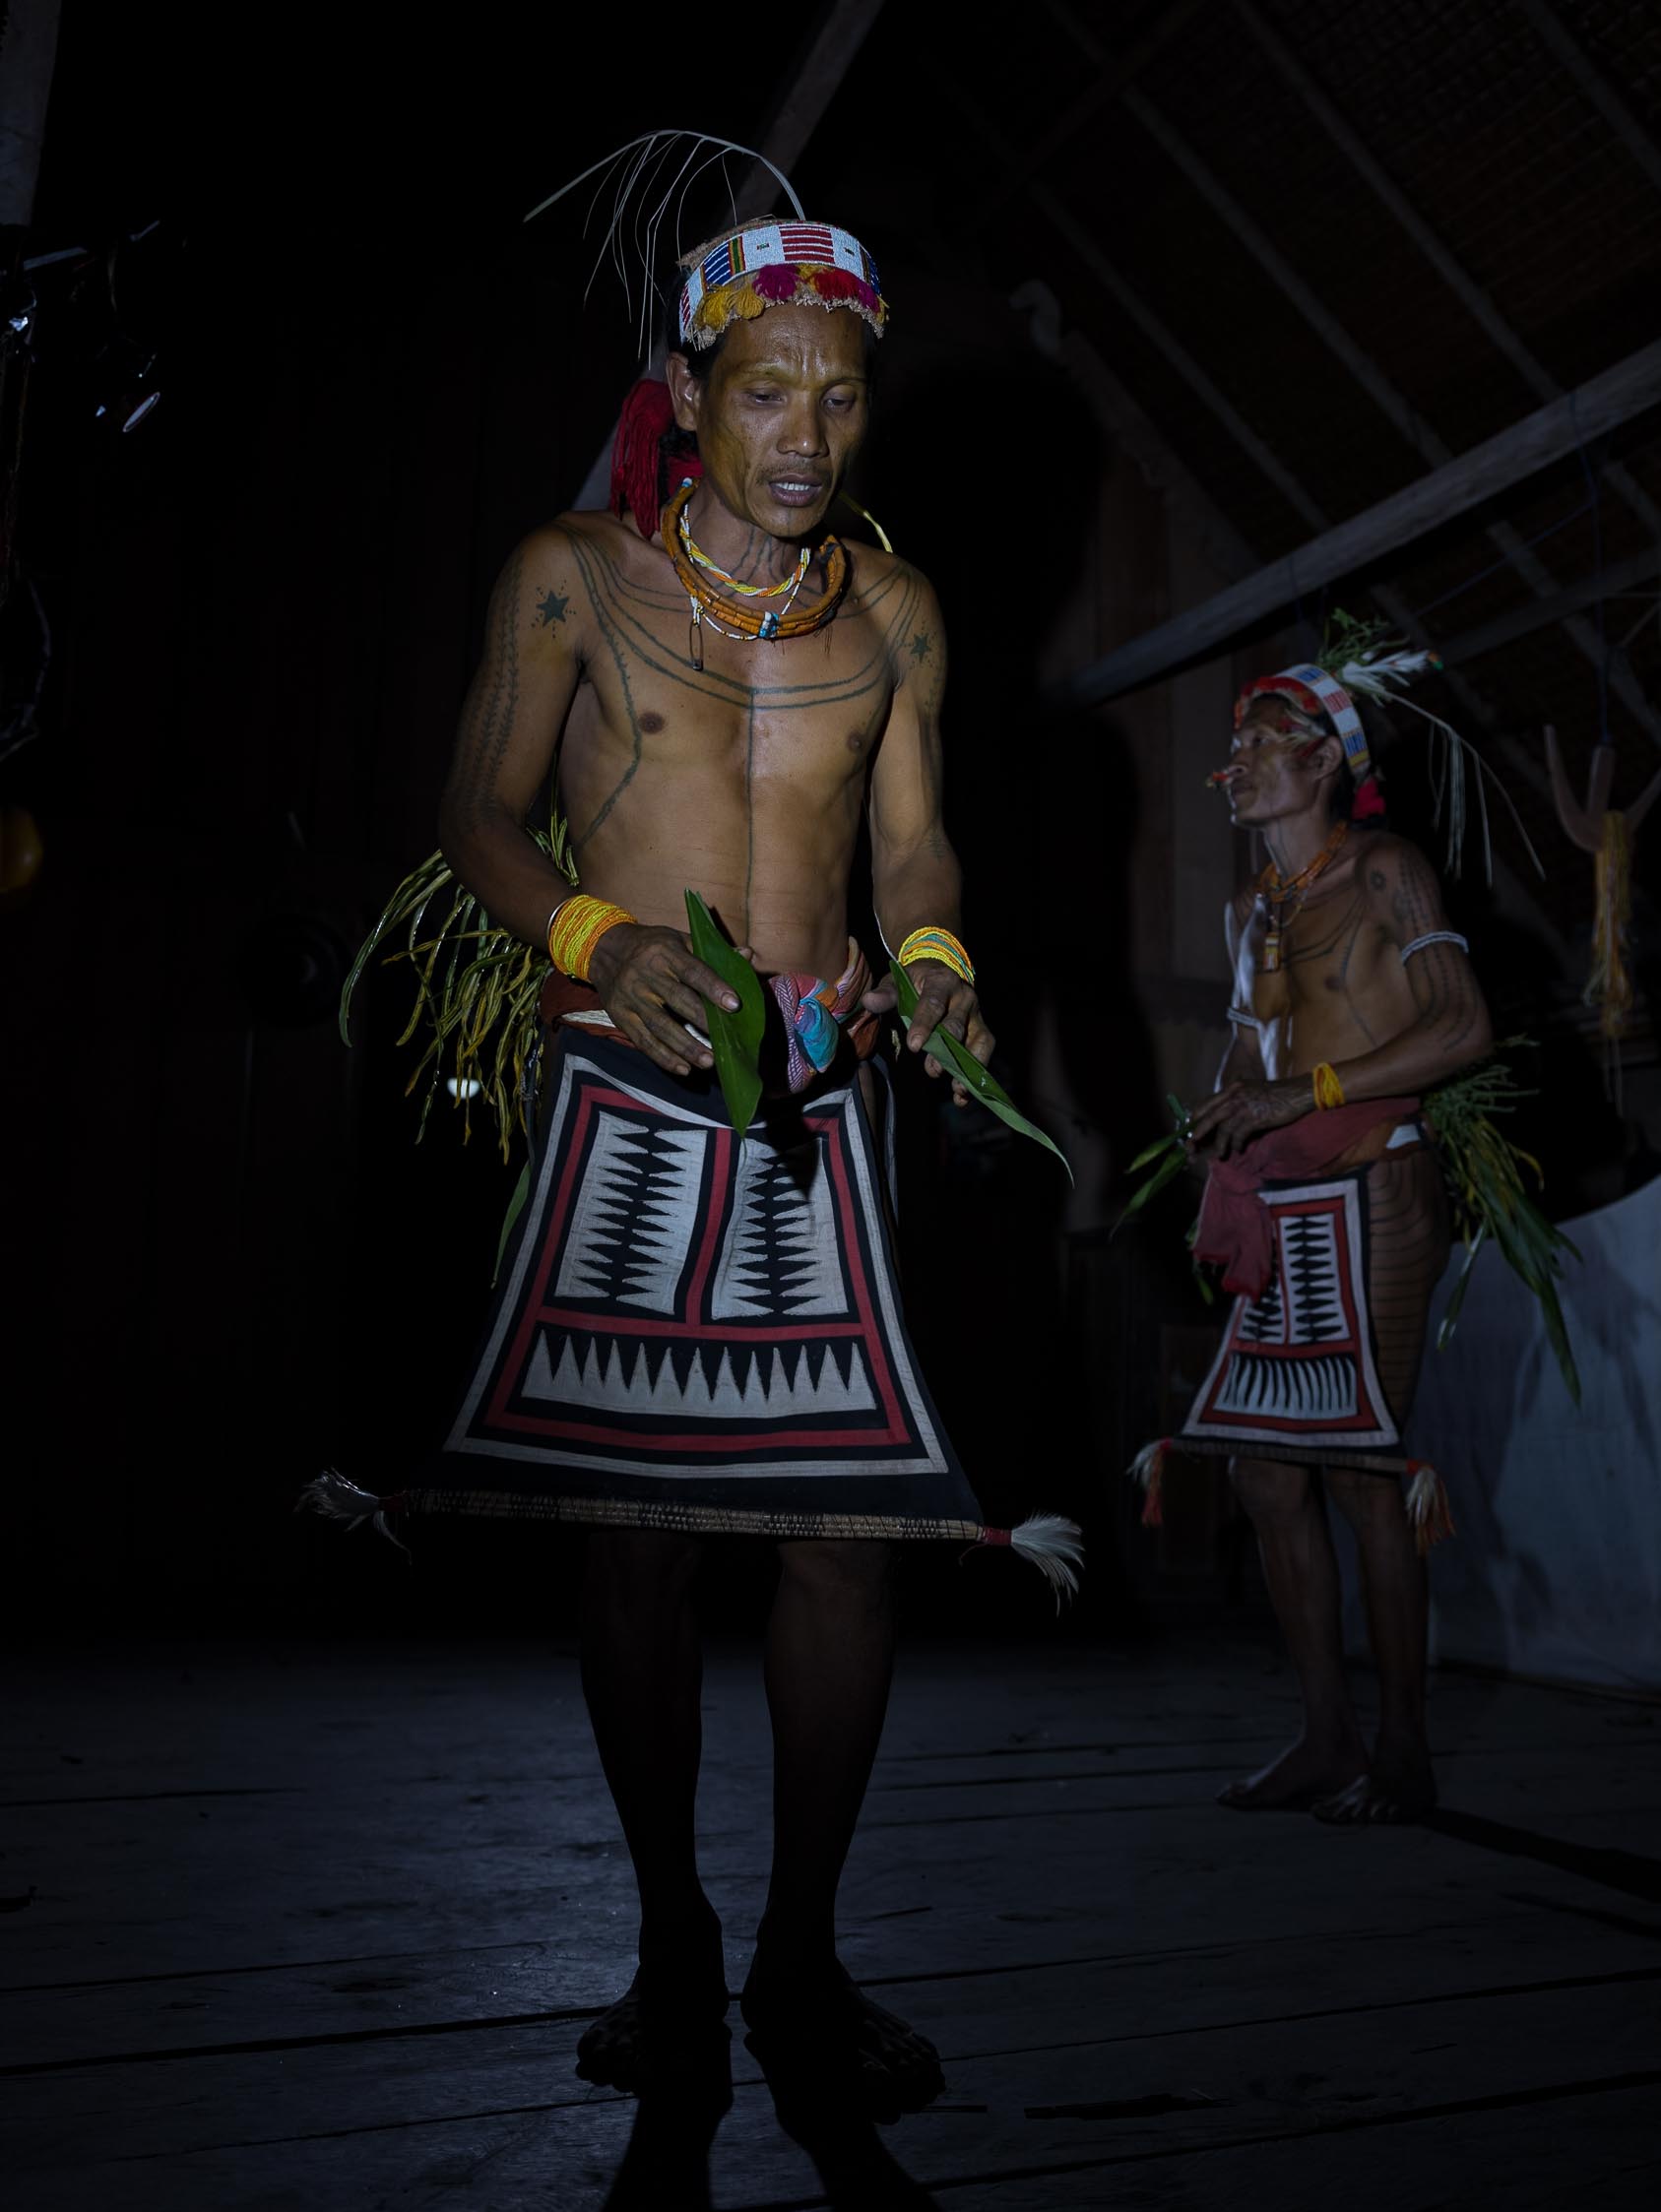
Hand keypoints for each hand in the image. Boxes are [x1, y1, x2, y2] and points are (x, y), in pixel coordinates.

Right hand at [588, 923, 745, 1078]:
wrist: (604, 949)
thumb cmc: (652, 946)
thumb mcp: (678, 939)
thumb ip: (710, 952)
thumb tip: (747, 955)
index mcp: (664, 952)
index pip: (692, 971)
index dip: (714, 987)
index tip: (734, 1004)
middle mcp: (645, 973)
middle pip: (677, 1000)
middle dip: (702, 1021)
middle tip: (725, 1041)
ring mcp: (631, 996)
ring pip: (660, 1025)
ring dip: (685, 1046)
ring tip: (709, 1062)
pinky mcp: (621, 1016)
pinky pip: (643, 1040)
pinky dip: (663, 1057)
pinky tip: (683, 1068)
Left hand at [864, 959, 994, 1107]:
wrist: (941, 973)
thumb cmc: (915, 982)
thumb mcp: (897, 982)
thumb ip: (885, 994)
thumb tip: (870, 1002)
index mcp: (942, 981)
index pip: (933, 1003)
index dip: (924, 1024)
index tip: (914, 1046)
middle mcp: (964, 997)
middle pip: (957, 1026)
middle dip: (945, 1051)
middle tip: (932, 1071)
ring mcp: (976, 1015)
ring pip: (979, 1041)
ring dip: (968, 1067)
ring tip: (957, 1089)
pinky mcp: (981, 1031)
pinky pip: (983, 1052)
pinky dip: (975, 1075)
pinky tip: (962, 1095)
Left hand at [1186, 1074, 1312, 1158]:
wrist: (1297, 1093)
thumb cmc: (1275, 1093)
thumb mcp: (1250, 1091)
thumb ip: (1235, 1099)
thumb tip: (1223, 1117)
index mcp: (1231, 1089)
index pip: (1206, 1104)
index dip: (1196, 1118)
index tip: (1192, 1130)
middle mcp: (1234, 1096)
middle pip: (1208, 1116)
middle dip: (1199, 1133)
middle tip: (1193, 1145)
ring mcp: (1244, 1107)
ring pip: (1223, 1129)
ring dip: (1219, 1145)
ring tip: (1219, 1155)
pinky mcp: (1255, 1118)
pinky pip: (1239, 1135)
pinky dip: (1237, 1144)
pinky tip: (1238, 1149)